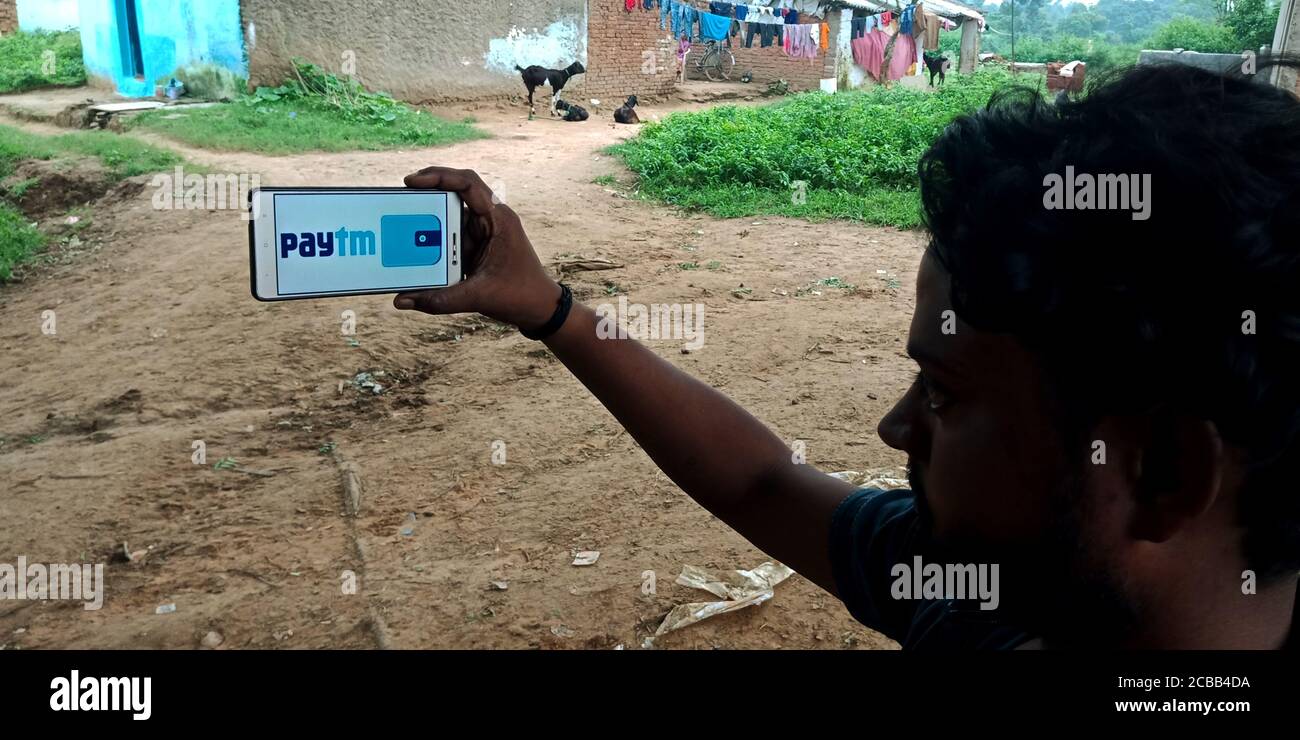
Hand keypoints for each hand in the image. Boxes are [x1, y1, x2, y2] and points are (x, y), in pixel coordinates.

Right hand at [393, 167, 561, 330]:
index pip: (468, 184)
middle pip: (455, 193)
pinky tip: (416, 247)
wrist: (540, 308)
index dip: (440, 176)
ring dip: (429, 220)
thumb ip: (441, 299)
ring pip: (450, 216)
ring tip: (402, 222)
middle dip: (427, 193)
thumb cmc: (520, 295)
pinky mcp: (477, 245)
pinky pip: (452, 235)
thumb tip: (403, 300)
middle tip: (399, 197)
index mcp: (499, 219)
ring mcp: (483, 232)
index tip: (413, 181)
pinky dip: (435, 240)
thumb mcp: (479, 297)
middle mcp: (491, 220)